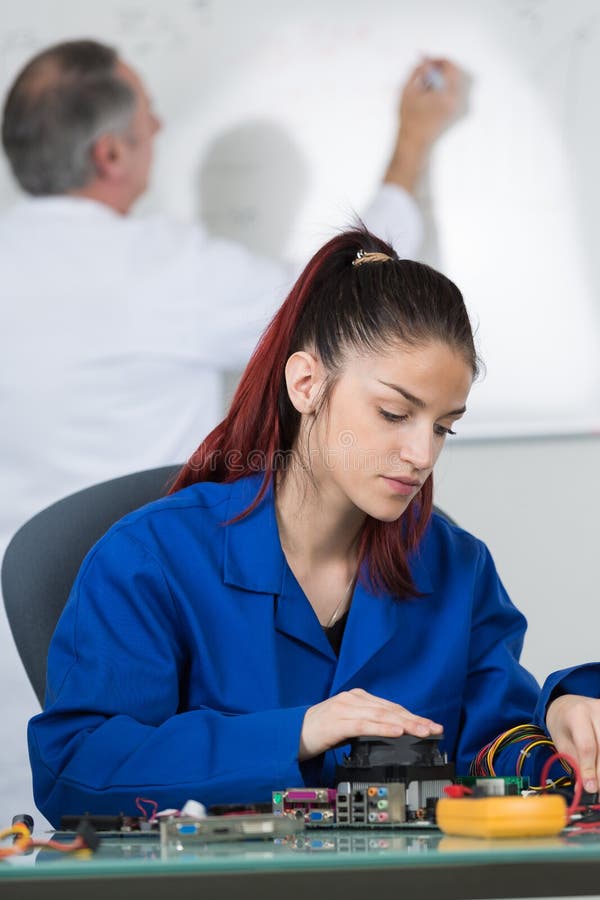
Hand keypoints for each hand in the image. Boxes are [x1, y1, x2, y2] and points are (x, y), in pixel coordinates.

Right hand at [298, 688, 442, 760]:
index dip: (413, 716)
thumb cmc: (321, 730)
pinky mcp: (338, 721)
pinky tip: (397, 731)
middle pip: (390, 709)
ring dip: (405, 723)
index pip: (391, 707)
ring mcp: (345, 708)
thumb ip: (368, 725)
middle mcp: (353, 699)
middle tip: (434, 728)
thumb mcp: (348, 725)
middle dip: (415, 719)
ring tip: (422, 730)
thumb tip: (394, 733)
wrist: (292, 733)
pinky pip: (365, 724)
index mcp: (358, 698)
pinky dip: (384, 727)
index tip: (431, 725)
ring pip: (382, 715)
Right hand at [385, 58, 465, 192]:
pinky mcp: (460, 114)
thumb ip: (418, 71)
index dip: (438, 60)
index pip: (450, 67)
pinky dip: (447, 89)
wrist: (415, 145)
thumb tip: (426, 61)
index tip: (427, 60)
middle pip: (458, 73)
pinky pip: (457, 94)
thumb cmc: (409, 120)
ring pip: (459, 83)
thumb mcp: (407, 91)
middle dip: (444, 68)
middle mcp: (459, 101)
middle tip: (430, 67)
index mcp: (448, 95)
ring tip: (428, 87)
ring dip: (445, 78)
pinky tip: (432, 98)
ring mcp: (462, 109)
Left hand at [546, 694, 599, 791]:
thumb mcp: (562, 743)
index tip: (590, 787)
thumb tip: (585, 788)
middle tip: (598, 789)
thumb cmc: (564, 725)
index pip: (587, 746)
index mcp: (576, 715)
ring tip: (599, 781)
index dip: (589, 769)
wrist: (568, 705)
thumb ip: (575, 763)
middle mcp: (596, 711)